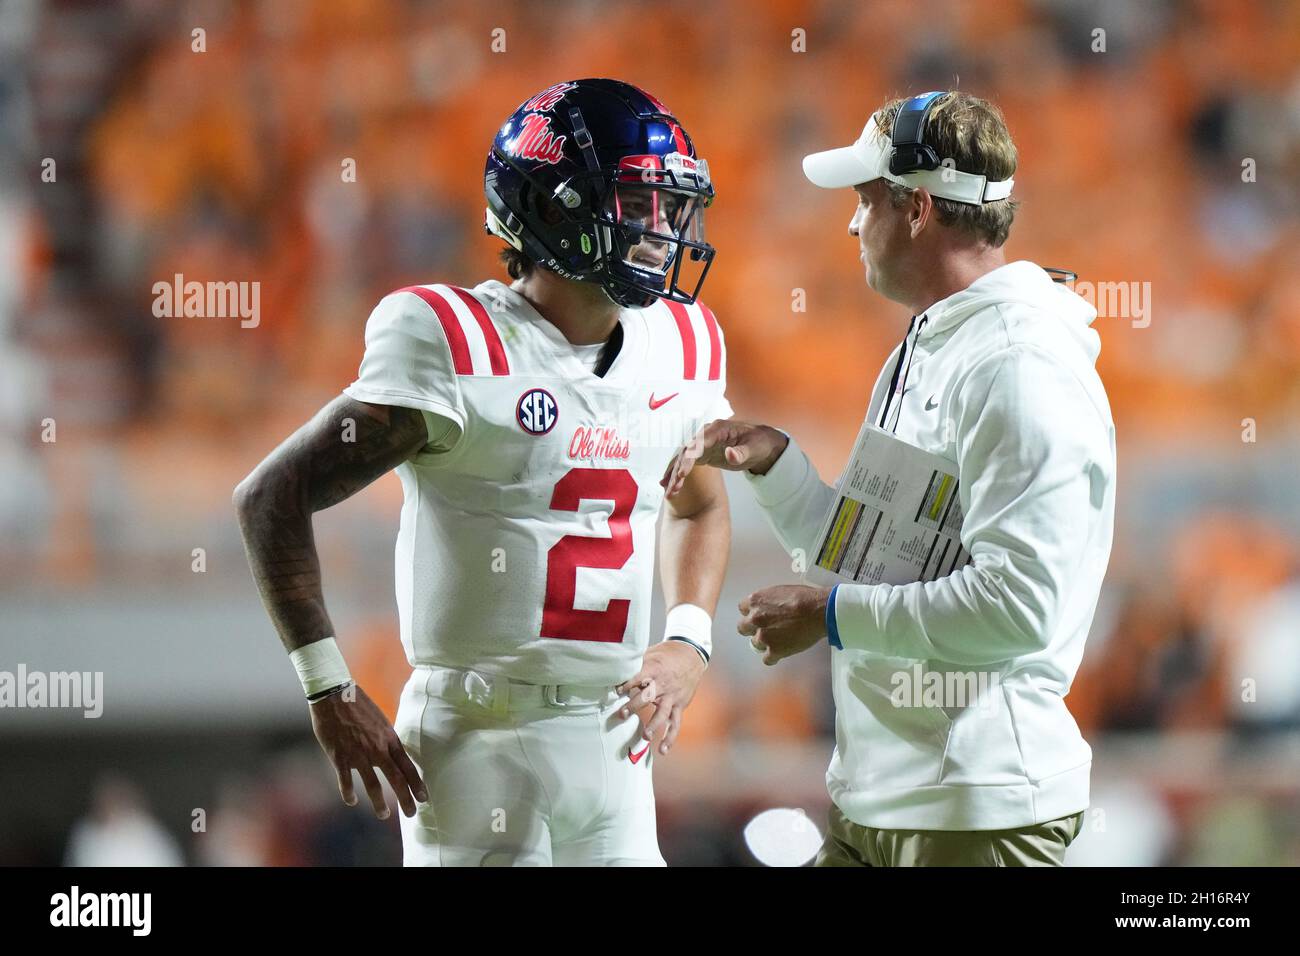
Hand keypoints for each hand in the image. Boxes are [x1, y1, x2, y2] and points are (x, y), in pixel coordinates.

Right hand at [309, 683, 427, 818]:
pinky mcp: (340, 757)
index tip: (424, 798)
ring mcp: (359, 754)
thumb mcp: (380, 720)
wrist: (334, 695)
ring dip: (379, 803)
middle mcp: (377, 748)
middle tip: (412, 814)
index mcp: (389, 738)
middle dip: (406, 799)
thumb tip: (388, 756)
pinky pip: (345, 781)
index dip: (417, 783)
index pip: (407, 766)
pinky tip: (352, 801)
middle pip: (396, 779)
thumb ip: (384, 740)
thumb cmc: (358, 705)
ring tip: (384, 815)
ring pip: (373, 784)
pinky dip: (348, 793)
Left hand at [616, 640, 706, 754]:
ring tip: (645, 736)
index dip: (626, 684)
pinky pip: (675, 723)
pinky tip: (662, 750)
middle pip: (648, 696)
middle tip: (622, 715)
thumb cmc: (665, 655)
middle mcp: (663, 684)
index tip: (615, 691)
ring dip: (654, 725)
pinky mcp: (680, 705)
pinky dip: (670, 738)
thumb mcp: (649, 653)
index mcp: (654, 669)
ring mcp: (672, 696)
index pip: (638, 677)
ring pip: (663, 713)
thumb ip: (634, 664)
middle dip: (635, 705)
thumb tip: (611, 670)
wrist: (691, 655)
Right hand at [660, 420, 788, 497]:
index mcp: (718, 429)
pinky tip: (668, 485)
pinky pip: (686, 463)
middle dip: (678, 470)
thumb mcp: (754, 448)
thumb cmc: (758, 443)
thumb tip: (729, 454)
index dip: (689, 458)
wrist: (760, 443)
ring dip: (675, 475)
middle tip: (673, 488)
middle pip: (687, 452)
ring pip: (684, 459)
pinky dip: (677, 474)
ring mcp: (703, 444)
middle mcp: (706, 435)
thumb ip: (741, 452)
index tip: (682, 474)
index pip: (699, 443)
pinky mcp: (703, 454)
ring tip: (670, 492)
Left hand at [738, 585, 832, 665]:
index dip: (751, 613)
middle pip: (743, 628)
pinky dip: (773, 657)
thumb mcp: (780, 591)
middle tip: (765, 629)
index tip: (759, 615)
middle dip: (752, 629)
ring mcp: (763, 636)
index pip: (743, 609)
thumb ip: (767, 600)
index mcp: (755, 601)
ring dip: (765, 642)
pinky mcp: (774, 650)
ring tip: (779, 640)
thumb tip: (767, 607)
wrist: (818, 611)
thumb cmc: (804, 598)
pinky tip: (781, 652)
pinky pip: (767, 659)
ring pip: (755, 644)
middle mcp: (755, 618)